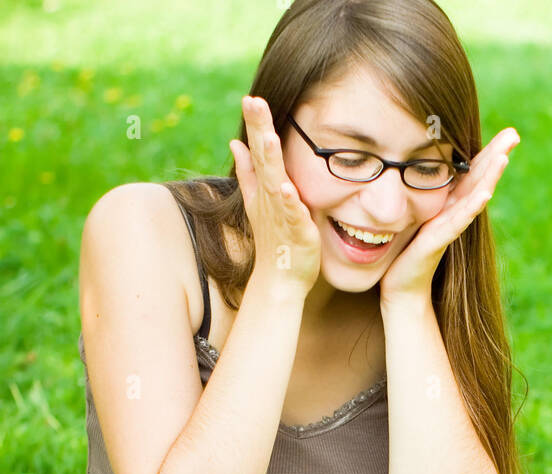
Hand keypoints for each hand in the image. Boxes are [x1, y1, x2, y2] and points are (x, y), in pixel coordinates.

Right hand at [230, 95, 321, 296]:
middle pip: (264, 159)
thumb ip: (248, 171)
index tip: (251, 97)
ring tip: (268, 138)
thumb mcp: (258, 201)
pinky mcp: (296, 232)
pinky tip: (286, 189)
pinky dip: (288, 203)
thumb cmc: (273, 240)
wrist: (279, 279)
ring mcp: (282, 214)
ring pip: (275, 183)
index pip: (259, 149)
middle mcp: (270, 197)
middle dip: (259, 130)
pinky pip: (292, 216)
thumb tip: (236, 142)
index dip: (256, 124)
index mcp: (265, 187)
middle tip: (253, 102)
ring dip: (271, 161)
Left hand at [379, 127, 519, 306]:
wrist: (401, 286)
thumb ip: (423, 192)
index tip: (508, 132)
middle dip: (497, 156)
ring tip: (503, 157)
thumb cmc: (407, 250)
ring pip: (474, 198)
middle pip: (479, 180)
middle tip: (514, 135)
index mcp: (449, 202)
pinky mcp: (439, 241)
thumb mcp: (416, 212)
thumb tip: (416, 161)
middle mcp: (454, 212)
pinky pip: (458, 222)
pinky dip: (472, 207)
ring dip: (490, 178)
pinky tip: (484, 194)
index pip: (472, 172)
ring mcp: (449, 226)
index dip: (489, 152)